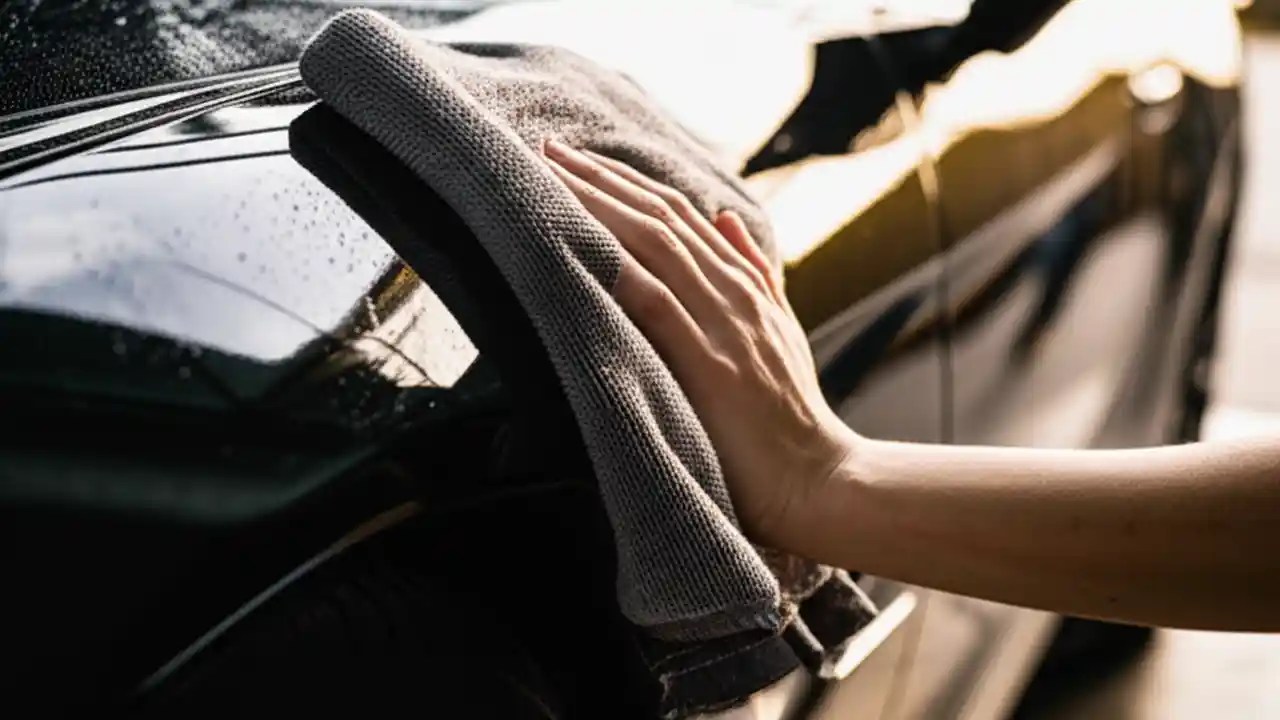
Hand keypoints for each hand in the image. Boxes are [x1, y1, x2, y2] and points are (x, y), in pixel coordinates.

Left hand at [543, 139, 857, 548]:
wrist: (820, 481)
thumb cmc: (791, 420)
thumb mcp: (779, 332)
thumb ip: (755, 275)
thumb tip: (724, 216)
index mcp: (744, 286)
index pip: (678, 214)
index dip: (625, 181)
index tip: (576, 158)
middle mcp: (733, 294)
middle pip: (659, 216)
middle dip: (599, 178)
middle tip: (545, 148)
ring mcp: (724, 327)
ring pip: (655, 245)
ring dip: (597, 205)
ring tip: (547, 177)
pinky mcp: (711, 367)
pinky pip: (658, 306)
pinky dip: (618, 270)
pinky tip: (579, 243)